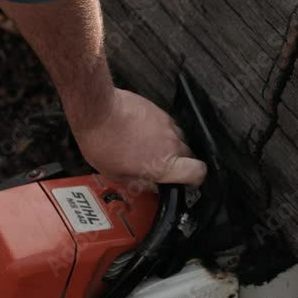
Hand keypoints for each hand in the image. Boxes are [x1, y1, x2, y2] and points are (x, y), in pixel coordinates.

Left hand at [72, 88, 206, 187]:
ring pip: (179, 139)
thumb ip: (139, 183)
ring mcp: (167, 126)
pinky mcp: (161, 112)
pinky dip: (161, 132)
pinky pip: (169, 126)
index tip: (187, 180)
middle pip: (190, 156)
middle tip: (161, 165)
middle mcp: (171, 144)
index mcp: (163, 165)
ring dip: (170, 146)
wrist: (98, 110)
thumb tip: (150, 187)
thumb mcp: (116, 175)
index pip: (198, 173)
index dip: (196, 178)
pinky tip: (143, 133)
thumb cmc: (103, 142)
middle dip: (179, 162)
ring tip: (149, 147)